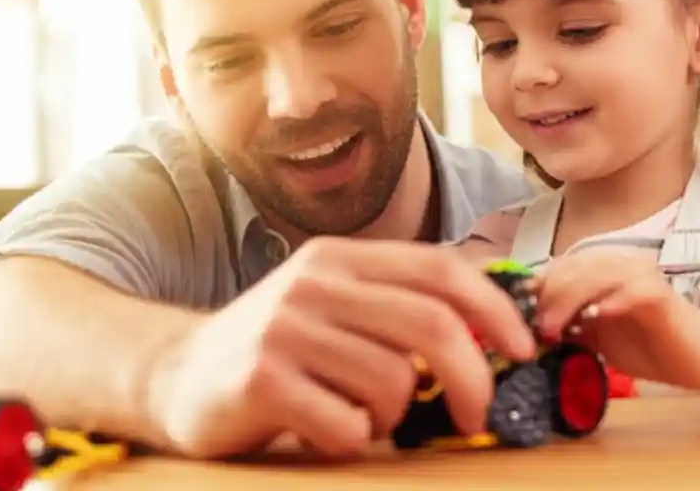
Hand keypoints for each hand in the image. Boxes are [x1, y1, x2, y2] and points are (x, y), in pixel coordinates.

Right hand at [147, 236, 536, 457]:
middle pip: (432, 327)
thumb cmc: (276, 349)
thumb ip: (397, 306)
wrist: (175, 375)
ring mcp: (285, 327)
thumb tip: (492, 327)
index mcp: (341, 258)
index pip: (441, 269)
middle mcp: (314, 281)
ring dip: (392, 417)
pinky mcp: (261, 377)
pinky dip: (351, 440)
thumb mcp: (334, 306)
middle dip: (472, 380)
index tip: (524, 349)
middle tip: (474, 417)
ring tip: (359, 416)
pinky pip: (347, 425)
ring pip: (394, 382)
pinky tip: (323, 429)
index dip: (494, 309)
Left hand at [531, 247, 699, 406]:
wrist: (691, 359)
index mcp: (599, 268)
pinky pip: (635, 290)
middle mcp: (618, 263)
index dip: (535, 286)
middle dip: (549, 294)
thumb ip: (563, 323)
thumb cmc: (639, 343)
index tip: (517, 313)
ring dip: (572, 298)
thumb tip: (524, 322)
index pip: (559, 266)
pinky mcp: (662, 295)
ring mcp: (641, 276)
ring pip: (598, 272)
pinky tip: (597, 317)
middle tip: (539, 326)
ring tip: (556, 327)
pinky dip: (612, 301)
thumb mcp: (590, 335)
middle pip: (573, 265)